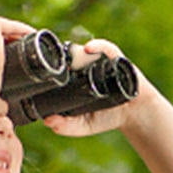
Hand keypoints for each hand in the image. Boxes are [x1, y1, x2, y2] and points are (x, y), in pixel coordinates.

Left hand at [41, 39, 157, 137]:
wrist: (134, 114)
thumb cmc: (107, 116)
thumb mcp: (84, 125)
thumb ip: (66, 126)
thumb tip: (47, 122)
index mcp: (74, 78)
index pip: (58, 66)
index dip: (48, 64)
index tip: (38, 69)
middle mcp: (85, 66)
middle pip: (68, 55)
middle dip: (59, 56)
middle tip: (48, 63)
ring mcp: (100, 60)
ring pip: (83, 49)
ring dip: (74, 50)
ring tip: (67, 58)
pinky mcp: (116, 58)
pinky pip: (105, 47)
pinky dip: (97, 46)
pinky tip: (88, 49)